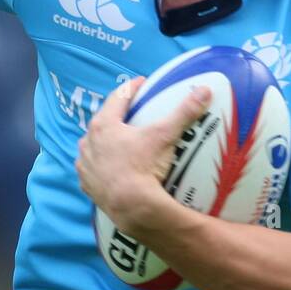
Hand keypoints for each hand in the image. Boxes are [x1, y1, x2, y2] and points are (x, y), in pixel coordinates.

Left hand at [75, 77, 212, 233]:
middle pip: (104, 121)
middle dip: (117, 115)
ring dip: (106, 141)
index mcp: (104, 124)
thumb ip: (184, 112)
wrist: (131, 206)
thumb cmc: (144, 167)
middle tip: (133, 113)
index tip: (141, 83)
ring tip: (122, 142)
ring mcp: (85, 163)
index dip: (131, 88)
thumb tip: (204, 90)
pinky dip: (101, 165)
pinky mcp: (86, 183)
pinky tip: (112, 168)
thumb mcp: (165, 136)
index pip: (117, 97)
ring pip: (94, 145)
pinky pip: (92, 169)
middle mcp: (88, 141)